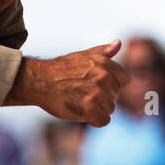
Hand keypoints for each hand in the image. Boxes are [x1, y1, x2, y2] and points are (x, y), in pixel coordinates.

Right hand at [7, 40, 128, 126]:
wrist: (40, 80)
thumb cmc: (61, 69)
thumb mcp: (83, 55)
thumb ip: (102, 52)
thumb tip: (118, 43)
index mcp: (105, 63)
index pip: (124, 80)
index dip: (112, 85)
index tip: (97, 86)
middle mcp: (103, 76)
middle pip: (115, 96)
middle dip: (103, 98)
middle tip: (83, 93)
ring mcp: (96, 91)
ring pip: (110, 109)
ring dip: (98, 110)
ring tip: (80, 101)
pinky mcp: (89, 107)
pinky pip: (103, 121)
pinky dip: (95, 121)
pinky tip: (84, 114)